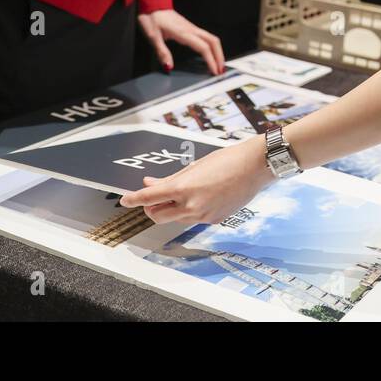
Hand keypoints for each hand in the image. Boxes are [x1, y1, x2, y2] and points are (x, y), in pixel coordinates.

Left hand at [120, 136, 272, 224]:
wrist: (255, 167)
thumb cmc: (227, 160)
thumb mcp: (194, 167)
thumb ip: (170, 179)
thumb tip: (150, 184)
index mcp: (183, 188)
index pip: (148, 198)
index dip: (133, 200)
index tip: (125, 200)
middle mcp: (191, 206)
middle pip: (157, 216)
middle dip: (152, 208)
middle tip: (154, 198)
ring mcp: (203, 215)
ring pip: (176, 219)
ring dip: (172, 209)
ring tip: (182, 194)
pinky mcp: (213, 220)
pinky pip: (193, 219)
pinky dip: (190, 211)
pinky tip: (202, 197)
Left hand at [138, 9, 224, 74]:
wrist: (152, 4)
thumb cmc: (152, 18)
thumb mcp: (153, 37)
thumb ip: (162, 52)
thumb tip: (169, 66)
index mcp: (183, 32)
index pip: (203, 47)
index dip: (211, 60)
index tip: (214, 71)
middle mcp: (191, 29)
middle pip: (213, 41)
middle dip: (220, 56)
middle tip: (221, 70)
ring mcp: (192, 27)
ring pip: (212, 38)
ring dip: (217, 51)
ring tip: (218, 64)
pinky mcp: (190, 27)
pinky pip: (206, 37)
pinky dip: (212, 46)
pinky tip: (209, 53)